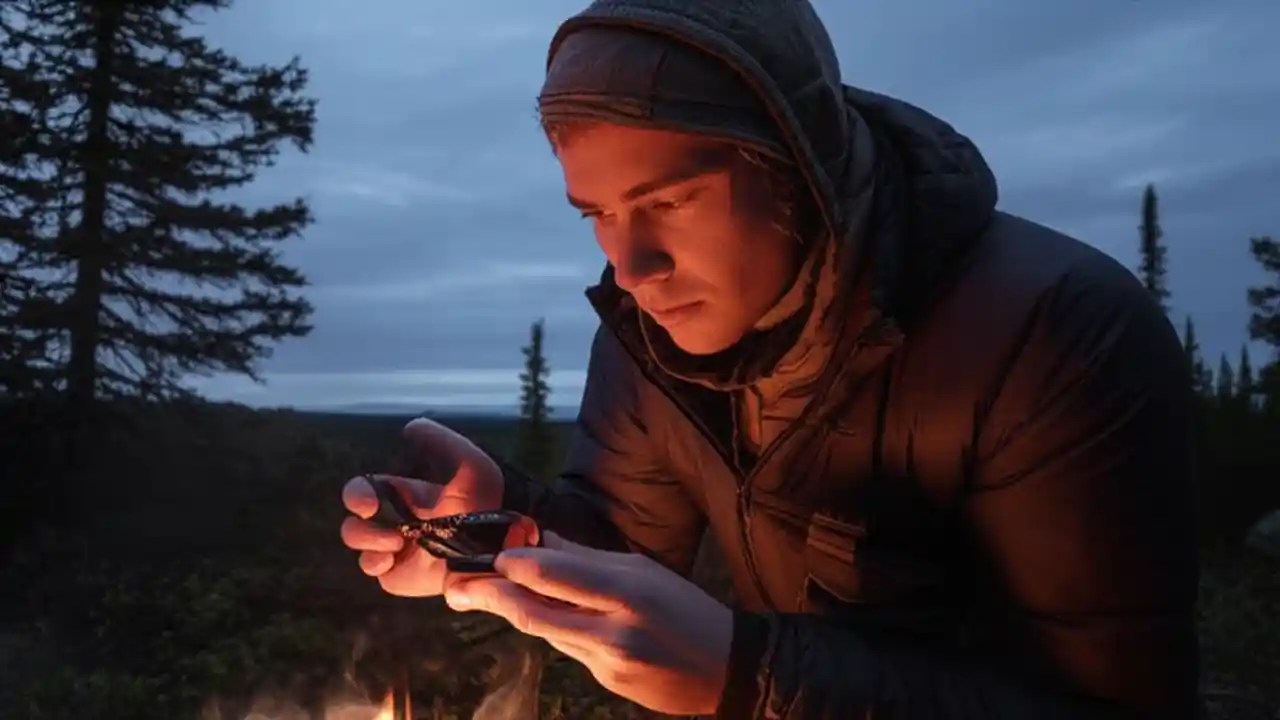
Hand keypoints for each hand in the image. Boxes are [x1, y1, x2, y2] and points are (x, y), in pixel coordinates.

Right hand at [340, 417, 503, 596]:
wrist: (499, 548)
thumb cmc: (487, 504)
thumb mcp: (471, 466)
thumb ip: (442, 442)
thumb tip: (411, 426)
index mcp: (404, 496)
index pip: (363, 491)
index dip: (356, 495)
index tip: (367, 502)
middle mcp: (395, 523)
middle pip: (353, 525)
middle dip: (359, 528)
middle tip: (384, 531)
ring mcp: (396, 551)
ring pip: (360, 548)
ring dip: (369, 544)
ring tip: (396, 544)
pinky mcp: (402, 575)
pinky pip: (376, 572)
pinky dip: (376, 565)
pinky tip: (391, 560)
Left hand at [443, 532, 732, 715]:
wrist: (727, 667)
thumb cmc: (685, 608)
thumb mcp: (643, 570)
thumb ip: (587, 559)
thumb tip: (539, 542)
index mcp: (627, 591)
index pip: (556, 576)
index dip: (515, 566)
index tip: (492, 556)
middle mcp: (613, 630)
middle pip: (534, 613)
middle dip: (489, 597)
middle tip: (455, 588)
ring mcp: (607, 663)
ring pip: (546, 633)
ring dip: (515, 611)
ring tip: (480, 594)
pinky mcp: (606, 683)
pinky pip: (568, 650)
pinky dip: (554, 629)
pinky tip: (547, 615)